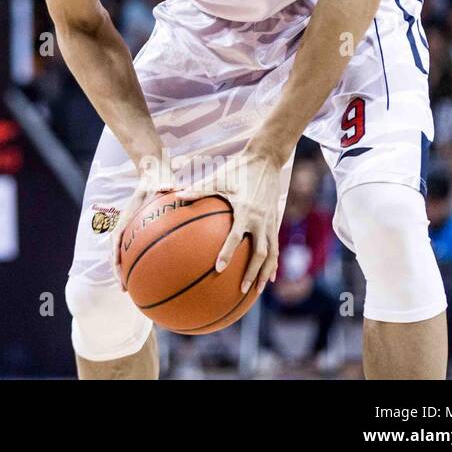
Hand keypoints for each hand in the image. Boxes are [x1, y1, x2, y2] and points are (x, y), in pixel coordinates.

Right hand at [112, 150, 175, 291]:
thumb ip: (164, 183)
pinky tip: (157, 278)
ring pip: (126, 255)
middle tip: (125, 289)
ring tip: (134, 290)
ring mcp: (133, 230)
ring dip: (127, 272)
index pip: (117, 237)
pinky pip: (140, 252)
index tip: (117, 268)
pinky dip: (142, 266)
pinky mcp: (142, 232)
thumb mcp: (161, 179)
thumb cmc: (158, 177)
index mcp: (128, 215)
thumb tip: (169, 187)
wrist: (154, 172)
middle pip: (117, 252)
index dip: (115, 253)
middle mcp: (127, 225)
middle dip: (119, 271)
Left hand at [176, 141, 284, 294]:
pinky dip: (273, 263)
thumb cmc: (237, 168)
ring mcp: (270, 222)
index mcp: (245, 210)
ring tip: (256, 291)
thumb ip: (198, 189)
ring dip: (264, 273)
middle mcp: (261, 219)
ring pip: (271, 254)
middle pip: (259, 253)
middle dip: (250, 273)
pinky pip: (275, 246)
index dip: (228, 253)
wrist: (265, 159)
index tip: (219, 268)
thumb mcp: (217, 177)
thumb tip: (177, 196)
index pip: (236, 237)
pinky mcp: (275, 221)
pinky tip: (268, 277)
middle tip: (240, 290)